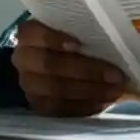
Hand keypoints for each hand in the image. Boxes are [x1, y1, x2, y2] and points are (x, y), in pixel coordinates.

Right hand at [12, 19, 129, 117]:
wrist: (46, 66)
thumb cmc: (66, 42)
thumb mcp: (70, 30)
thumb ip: (82, 31)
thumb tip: (115, 38)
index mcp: (28, 35)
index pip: (35, 34)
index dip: (55, 39)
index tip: (80, 44)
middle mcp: (23, 60)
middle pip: (50, 65)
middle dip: (86, 71)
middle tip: (115, 75)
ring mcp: (28, 86)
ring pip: (56, 91)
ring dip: (90, 91)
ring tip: (115, 90)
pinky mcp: (38, 106)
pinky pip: (61, 109)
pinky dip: (85, 106)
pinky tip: (104, 101)